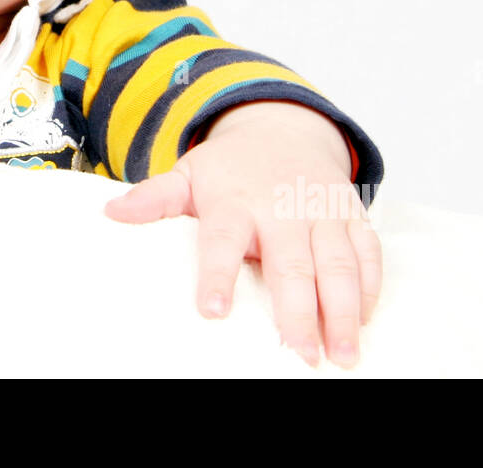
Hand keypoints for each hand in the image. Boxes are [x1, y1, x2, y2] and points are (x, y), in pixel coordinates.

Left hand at [103, 101, 381, 368]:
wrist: (282, 127)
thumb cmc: (230, 169)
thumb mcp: (188, 175)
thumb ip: (155, 198)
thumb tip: (111, 213)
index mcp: (234, 200)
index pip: (222, 240)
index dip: (217, 276)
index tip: (212, 311)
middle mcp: (281, 206)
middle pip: (292, 262)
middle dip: (299, 310)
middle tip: (301, 353)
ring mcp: (321, 210)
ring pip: (338, 263)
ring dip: (344, 310)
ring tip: (343, 354)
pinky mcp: (351, 215)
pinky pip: (368, 251)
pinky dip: (371, 285)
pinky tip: (367, 319)